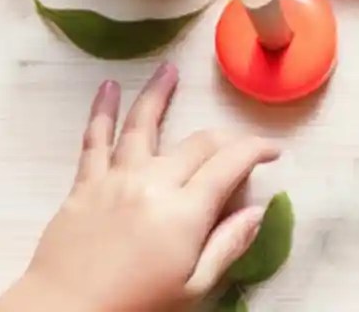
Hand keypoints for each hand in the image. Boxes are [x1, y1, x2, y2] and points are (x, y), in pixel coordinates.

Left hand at [0, 63, 279, 311]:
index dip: (257, 150)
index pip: (231, 164)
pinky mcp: (85, 186)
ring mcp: (116, 180)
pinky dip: (102, 112)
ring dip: (158, 94)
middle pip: (197, 143)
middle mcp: (153, 184)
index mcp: (184, 211)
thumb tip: (257, 211)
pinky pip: (94, 141)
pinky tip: (108, 89)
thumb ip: (227, 245)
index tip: (273, 150)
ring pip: (142, 126)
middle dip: (226, 136)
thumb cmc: (134, 308)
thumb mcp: (194, 288)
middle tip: (241, 140)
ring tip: (169, 70)